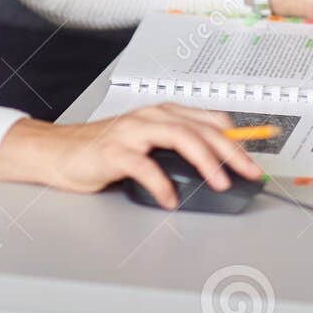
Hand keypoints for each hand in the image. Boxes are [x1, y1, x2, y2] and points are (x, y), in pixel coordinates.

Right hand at [0, 104, 263, 209]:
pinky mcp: (114, 151)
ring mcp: (132, 132)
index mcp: (162, 113)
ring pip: (180, 137)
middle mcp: (150, 116)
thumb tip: (216, 166)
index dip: (236, 138)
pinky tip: (171, 199)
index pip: (210, 119)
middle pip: (201, 128)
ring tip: (219, 183)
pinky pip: (145, 166)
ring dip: (205, 161)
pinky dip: (162, 184)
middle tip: (247, 173)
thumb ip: (175, 149)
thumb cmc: (101, 151)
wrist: (57, 152)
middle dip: (230, 151)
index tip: (254, 159)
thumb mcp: (146, 144)